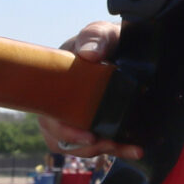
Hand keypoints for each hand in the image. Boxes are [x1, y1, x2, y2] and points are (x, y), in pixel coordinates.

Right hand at [40, 22, 143, 160]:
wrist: (120, 45)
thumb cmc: (103, 40)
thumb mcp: (99, 33)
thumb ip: (95, 38)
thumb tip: (89, 54)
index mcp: (53, 89)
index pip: (48, 119)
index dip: (65, 132)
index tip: (90, 136)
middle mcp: (60, 107)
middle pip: (64, 139)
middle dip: (88, 147)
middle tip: (112, 144)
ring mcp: (77, 116)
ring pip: (81, 146)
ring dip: (105, 150)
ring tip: (130, 148)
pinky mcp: (96, 122)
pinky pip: (100, 143)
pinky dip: (117, 149)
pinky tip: (135, 148)